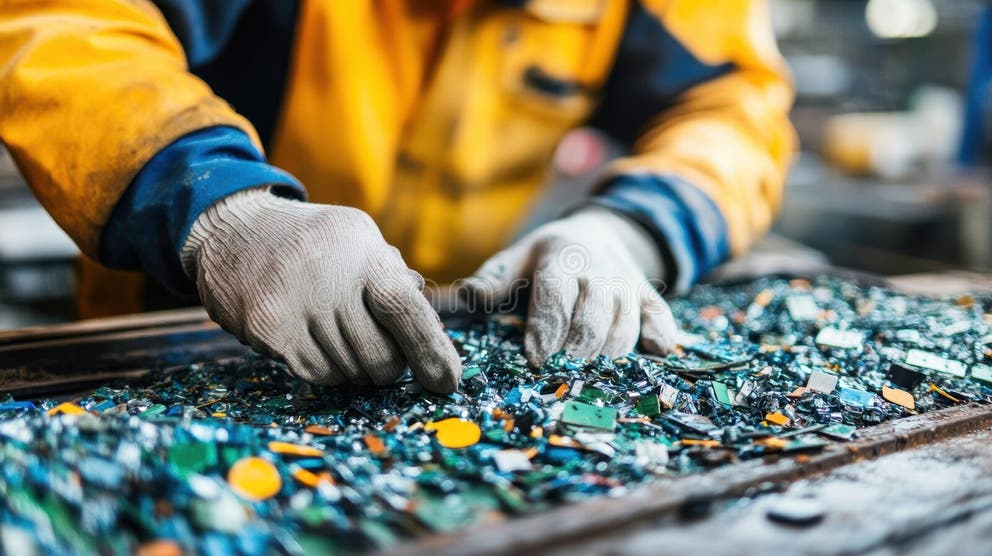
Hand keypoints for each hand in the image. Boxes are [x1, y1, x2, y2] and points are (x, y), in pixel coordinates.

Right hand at [181, 188, 461, 391]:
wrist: (234, 230)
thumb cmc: (314, 241)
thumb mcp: (359, 239)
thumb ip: (397, 280)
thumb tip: (434, 334)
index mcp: (360, 251)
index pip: (404, 307)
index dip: (430, 348)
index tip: (446, 379)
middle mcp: (326, 278)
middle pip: (379, 356)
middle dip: (390, 365)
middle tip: (380, 350)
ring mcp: (293, 307)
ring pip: (349, 373)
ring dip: (356, 366)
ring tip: (338, 331)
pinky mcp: (268, 331)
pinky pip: (316, 374)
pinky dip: (326, 367)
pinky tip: (315, 338)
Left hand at [466, 207, 677, 366]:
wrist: (597, 232)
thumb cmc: (546, 256)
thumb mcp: (517, 258)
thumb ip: (494, 280)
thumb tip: (467, 296)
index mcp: (561, 261)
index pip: (555, 298)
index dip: (547, 331)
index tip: (536, 361)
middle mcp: (599, 272)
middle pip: (592, 320)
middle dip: (576, 352)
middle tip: (561, 380)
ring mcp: (627, 286)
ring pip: (624, 327)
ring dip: (609, 357)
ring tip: (590, 383)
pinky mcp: (648, 297)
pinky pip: (660, 317)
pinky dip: (660, 337)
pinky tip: (654, 357)